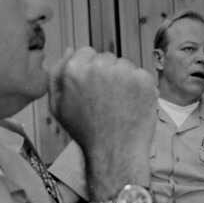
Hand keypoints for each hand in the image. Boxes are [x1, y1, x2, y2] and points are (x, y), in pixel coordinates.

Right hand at [48, 47, 157, 185]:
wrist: (115, 153)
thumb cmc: (86, 132)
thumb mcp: (58, 105)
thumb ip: (58, 73)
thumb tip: (69, 49)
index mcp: (76, 68)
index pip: (86, 53)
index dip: (89, 71)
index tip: (93, 89)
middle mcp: (101, 65)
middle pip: (106, 58)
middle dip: (107, 74)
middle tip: (106, 100)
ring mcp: (125, 71)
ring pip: (125, 66)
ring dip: (124, 80)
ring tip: (119, 105)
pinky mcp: (145, 79)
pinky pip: (141, 75)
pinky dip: (139, 88)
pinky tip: (132, 106)